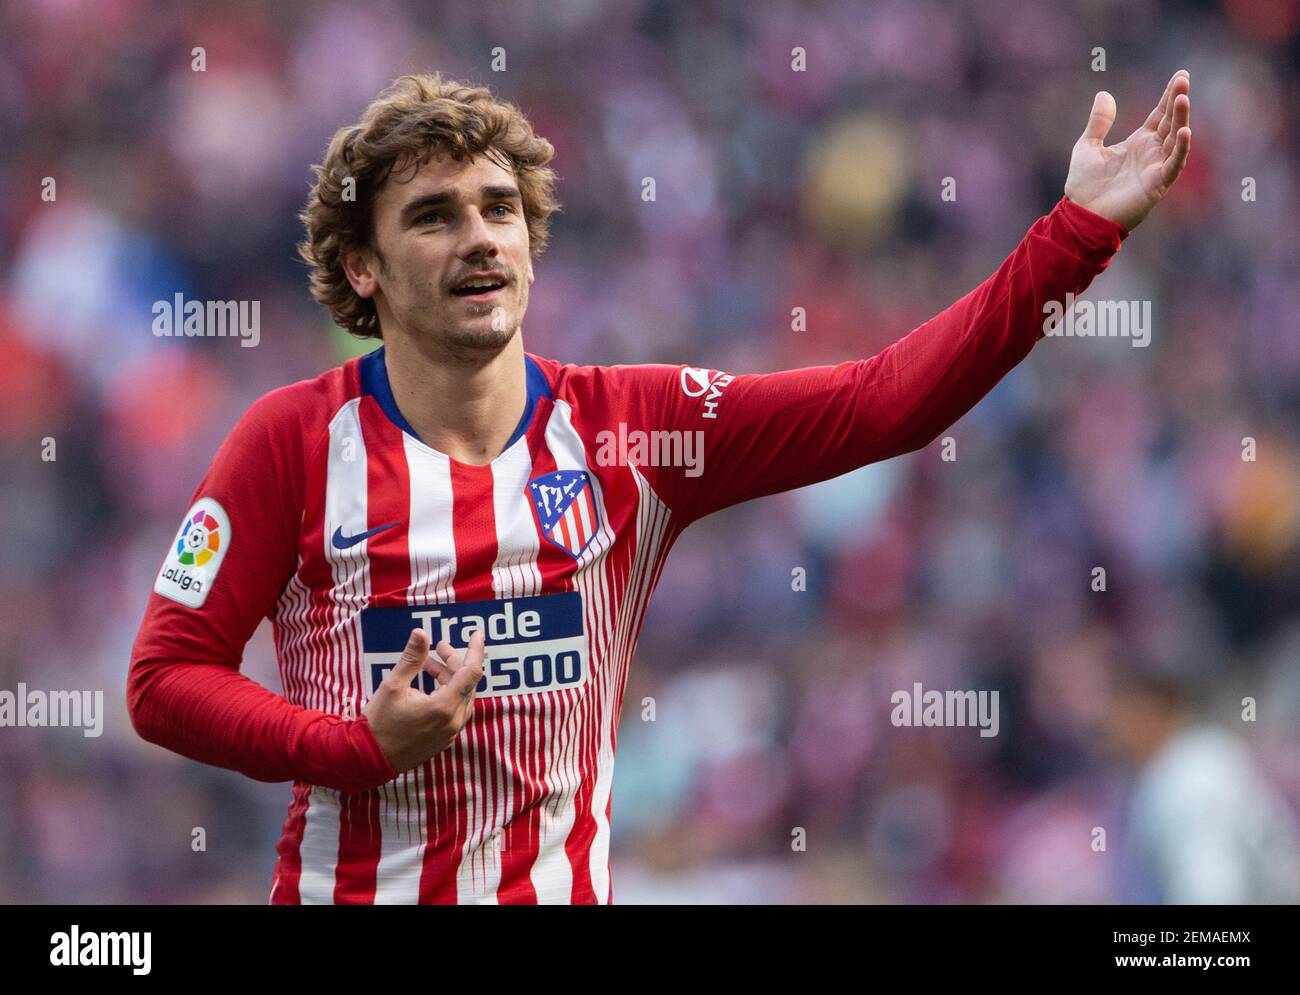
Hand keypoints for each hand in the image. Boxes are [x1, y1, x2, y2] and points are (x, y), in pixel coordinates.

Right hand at [362, 627, 485, 773]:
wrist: (369, 759)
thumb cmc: (379, 722)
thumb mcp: (392, 685)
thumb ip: (412, 658)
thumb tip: (421, 633)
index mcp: (444, 706)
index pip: (471, 672)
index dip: (475, 649)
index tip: (477, 633)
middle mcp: (454, 721)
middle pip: (466, 683)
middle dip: (453, 662)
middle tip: (437, 648)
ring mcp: (451, 733)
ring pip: (462, 697)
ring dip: (449, 678)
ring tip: (427, 666)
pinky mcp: (444, 740)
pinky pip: (455, 711)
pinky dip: (447, 694)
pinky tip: (429, 687)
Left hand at [1064, 69, 1191, 230]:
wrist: (1081, 216)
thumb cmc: (1085, 186)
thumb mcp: (1087, 147)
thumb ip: (1098, 122)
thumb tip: (1104, 94)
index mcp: (1139, 143)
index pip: (1160, 114)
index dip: (1169, 95)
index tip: (1180, 75)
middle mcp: (1152, 152)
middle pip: (1171, 121)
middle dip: (1178, 101)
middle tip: (1184, 79)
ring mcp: (1156, 167)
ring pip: (1175, 139)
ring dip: (1181, 118)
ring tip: (1183, 98)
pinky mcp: (1157, 184)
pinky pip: (1174, 164)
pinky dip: (1181, 149)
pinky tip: (1185, 131)